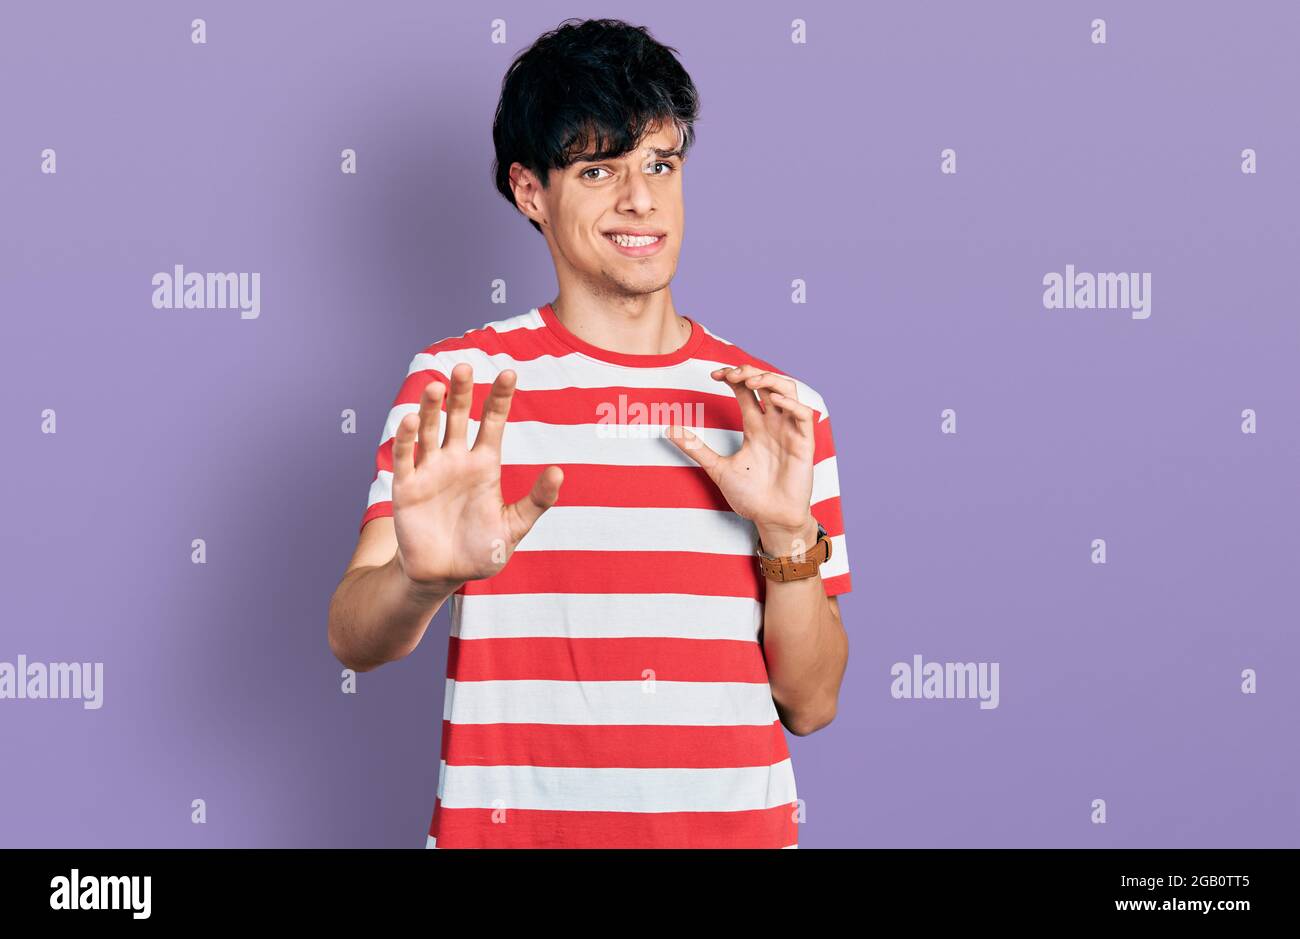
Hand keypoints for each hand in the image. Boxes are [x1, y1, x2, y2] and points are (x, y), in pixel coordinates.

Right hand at [389, 363, 562, 589]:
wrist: (443, 576)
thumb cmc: (480, 551)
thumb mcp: (513, 527)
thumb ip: (537, 501)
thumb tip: (559, 471)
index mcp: (485, 465)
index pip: (493, 422)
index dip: (500, 398)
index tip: (510, 373)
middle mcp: (456, 460)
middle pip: (458, 416)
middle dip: (461, 392)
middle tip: (463, 366)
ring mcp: (430, 470)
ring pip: (430, 429)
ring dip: (431, 408)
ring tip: (437, 386)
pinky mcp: (406, 487)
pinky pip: (405, 457)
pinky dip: (406, 438)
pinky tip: (411, 419)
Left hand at [666, 364, 817, 553]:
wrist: (770, 519)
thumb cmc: (750, 496)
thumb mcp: (717, 468)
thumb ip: (696, 448)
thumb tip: (668, 429)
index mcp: (755, 426)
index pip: (746, 391)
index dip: (733, 376)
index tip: (714, 375)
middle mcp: (773, 424)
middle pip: (767, 383)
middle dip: (750, 372)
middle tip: (732, 374)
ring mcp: (789, 431)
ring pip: (788, 391)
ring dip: (771, 380)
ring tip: (751, 381)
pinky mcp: (804, 444)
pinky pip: (803, 416)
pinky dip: (791, 404)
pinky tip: (773, 401)